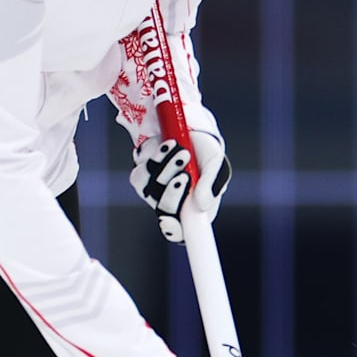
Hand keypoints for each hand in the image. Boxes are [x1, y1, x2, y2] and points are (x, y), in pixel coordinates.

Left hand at [131, 126, 230, 242]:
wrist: (187, 125)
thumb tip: (201, 206)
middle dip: (173, 193)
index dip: (174, 231)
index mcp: (195, 208)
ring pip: (152, 192)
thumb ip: (211, 184)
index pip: (182, 232)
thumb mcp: (215, 164)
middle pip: (165, 212)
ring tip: (183, 152)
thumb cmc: (205, 149)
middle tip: (185, 174)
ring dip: (167, 169)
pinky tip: (167, 146)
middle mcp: (174, 204)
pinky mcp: (142, 177)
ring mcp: (155, 192)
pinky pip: (141, 175)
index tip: (169, 223)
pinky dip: (155, 159)